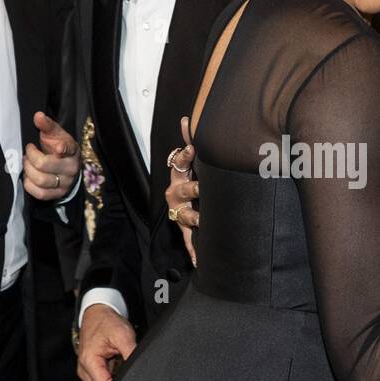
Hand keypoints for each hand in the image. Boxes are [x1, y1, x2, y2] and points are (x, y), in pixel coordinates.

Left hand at [24, 111, 78, 200]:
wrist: (65, 165)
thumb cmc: (57, 147)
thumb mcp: (54, 134)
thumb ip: (47, 125)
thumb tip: (38, 116)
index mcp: (72, 150)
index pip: (68, 148)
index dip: (63, 148)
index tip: (58, 148)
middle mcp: (71, 168)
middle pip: (44, 164)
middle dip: (30, 157)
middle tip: (28, 152)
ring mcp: (65, 183)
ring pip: (41, 180)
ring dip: (28, 171)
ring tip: (27, 163)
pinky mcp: (58, 194)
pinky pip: (40, 194)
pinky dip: (29, 185)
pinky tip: (29, 177)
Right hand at [77, 303, 136, 380]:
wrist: (97, 313)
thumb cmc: (107, 322)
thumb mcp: (123, 335)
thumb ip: (131, 354)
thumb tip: (140, 369)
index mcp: (89, 362)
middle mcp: (84, 370)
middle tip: (129, 377)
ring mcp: (86, 372)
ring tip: (122, 368)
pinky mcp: (91, 371)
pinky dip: (111, 379)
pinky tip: (119, 369)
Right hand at [166, 116, 197, 266]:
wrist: (177, 201)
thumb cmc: (188, 178)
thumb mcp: (187, 161)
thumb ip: (189, 140)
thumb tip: (186, 118)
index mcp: (178, 175)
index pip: (180, 163)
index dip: (185, 156)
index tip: (192, 149)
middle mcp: (176, 194)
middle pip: (185, 191)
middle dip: (195, 190)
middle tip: (203, 188)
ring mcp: (180, 212)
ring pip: (186, 216)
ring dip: (194, 218)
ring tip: (203, 220)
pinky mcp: (186, 228)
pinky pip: (189, 241)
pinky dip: (195, 251)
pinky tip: (200, 262)